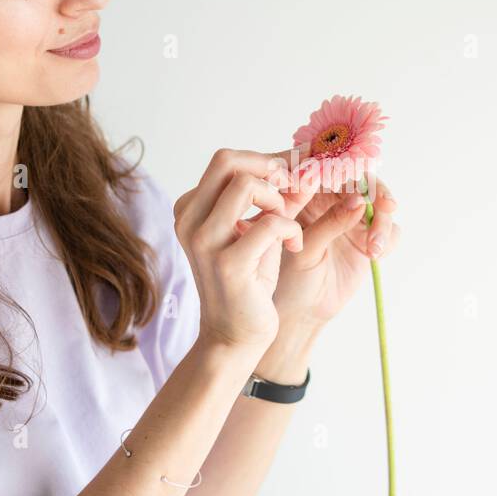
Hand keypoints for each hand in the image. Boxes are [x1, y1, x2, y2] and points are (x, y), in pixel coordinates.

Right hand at [173, 149, 303, 352]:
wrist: (235, 336)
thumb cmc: (248, 283)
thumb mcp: (261, 232)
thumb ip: (279, 200)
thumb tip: (307, 168)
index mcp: (190, 209)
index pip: (226, 160)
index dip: (266, 159)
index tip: (293, 171)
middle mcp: (189, 220)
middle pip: (228, 160)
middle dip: (269, 167)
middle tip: (291, 187)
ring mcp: (204, 241)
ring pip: (246, 184)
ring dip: (279, 199)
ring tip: (288, 222)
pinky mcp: (228, 264)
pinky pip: (270, 223)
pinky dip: (291, 229)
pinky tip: (295, 244)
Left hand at [234, 154, 401, 328]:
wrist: (303, 310)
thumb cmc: (291, 277)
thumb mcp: (306, 249)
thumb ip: (329, 223)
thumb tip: (360, 200)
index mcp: (309, 193)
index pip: (333, 170)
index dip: (352, 170)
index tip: (362, 182)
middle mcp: (333, 201)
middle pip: (364, 182)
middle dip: (378, 193)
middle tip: (387, 207)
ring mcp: (354, 218)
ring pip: (381, 204)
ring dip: (384, 222)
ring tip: (375, 247)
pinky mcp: (370, 237)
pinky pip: (390, 230)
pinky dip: (388, 239)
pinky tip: (374, 255)